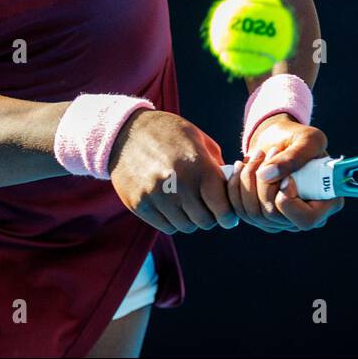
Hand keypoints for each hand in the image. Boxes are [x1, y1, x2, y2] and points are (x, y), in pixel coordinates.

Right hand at [108, 109, 239, 234]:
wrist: (125, 132)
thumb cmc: (169, 133)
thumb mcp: (198, 139)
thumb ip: (217, 166)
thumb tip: (231, 191)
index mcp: (198, 166)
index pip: (222, 208)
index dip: (228, 216)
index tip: (228, 217)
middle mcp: (178, 183)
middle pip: (204, 221)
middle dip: (209, 217)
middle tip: (206, 208)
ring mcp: (156, 196)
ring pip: (185, 226)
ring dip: (190, 219)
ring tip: (186, 203)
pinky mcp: (139, 204)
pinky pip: (166, 226)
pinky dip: (172, 220)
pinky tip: (171, 205)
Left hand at [225, 115, 343, 232]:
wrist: (279, 140)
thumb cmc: (299, 138)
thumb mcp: (307, 139)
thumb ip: (293, 156)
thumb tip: (266, 175)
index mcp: (326, 203)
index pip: (306, 220)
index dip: (289, 200)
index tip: (285, 176)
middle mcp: (302, 217)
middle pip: (273, 216)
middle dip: (263, 183)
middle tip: (267, 153)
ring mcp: (280, 221)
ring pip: (253, 214)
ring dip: (248, 180)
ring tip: (257, 155)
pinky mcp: (259, 216)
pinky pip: (239, 210)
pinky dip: (236, 185)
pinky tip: (241, 166)